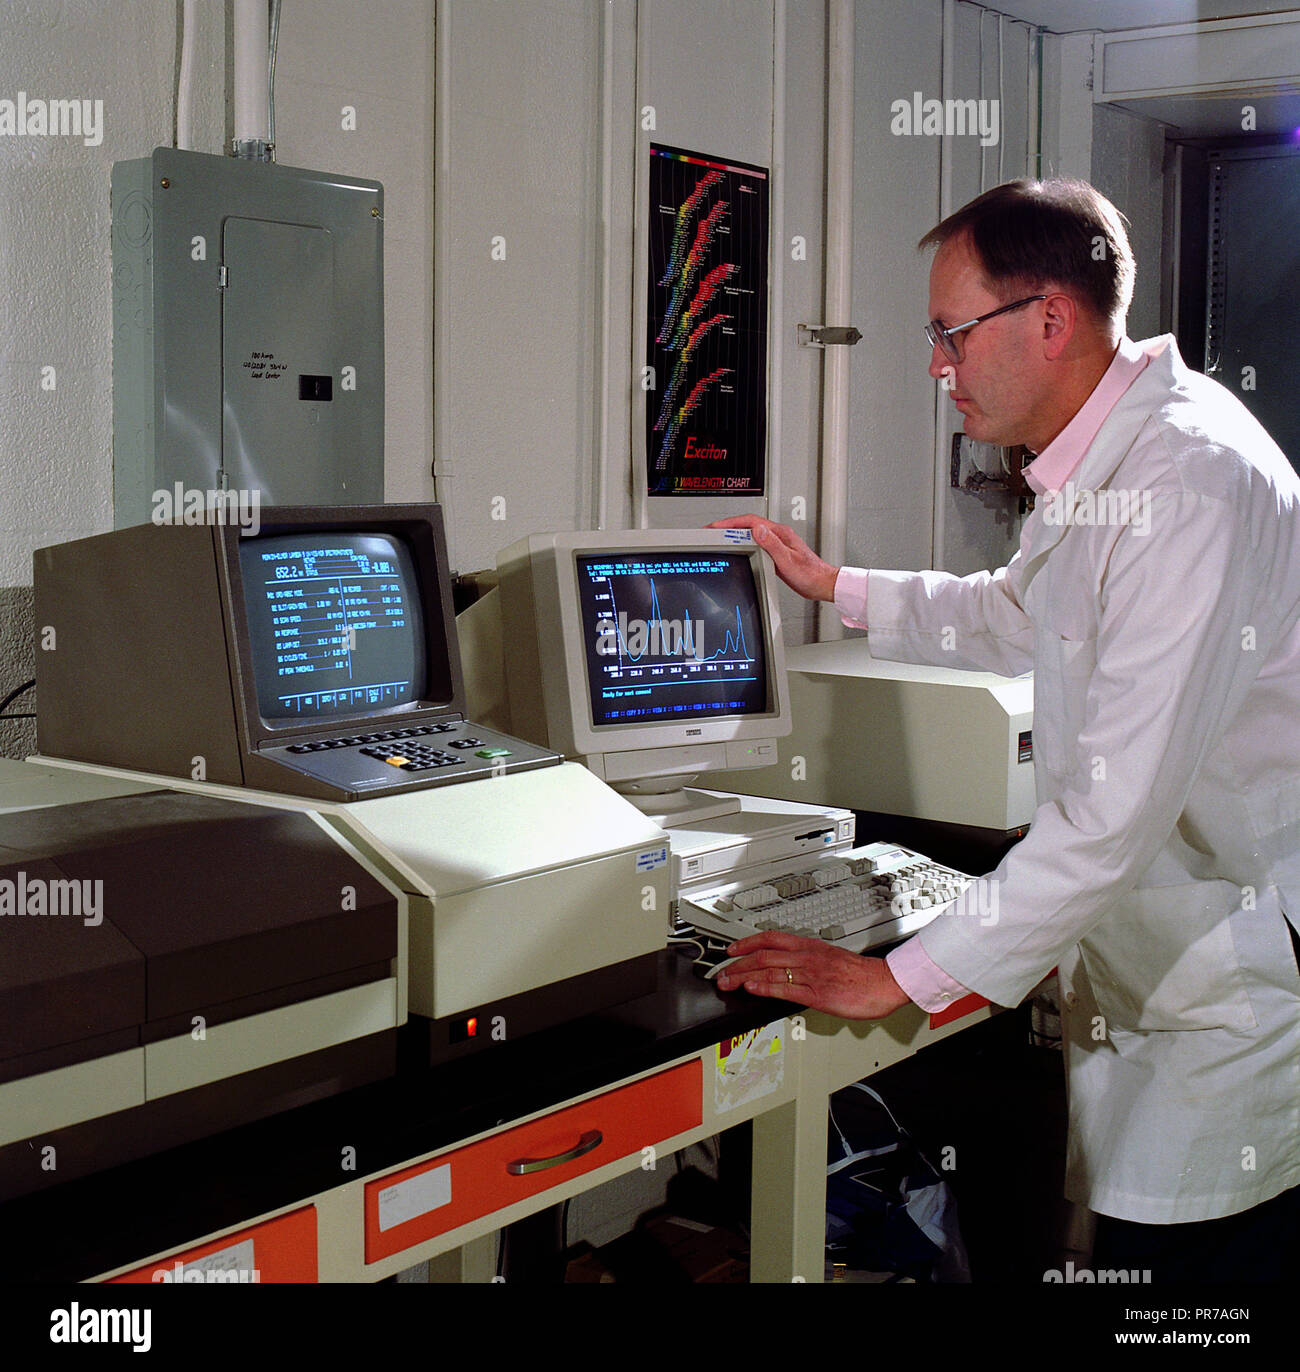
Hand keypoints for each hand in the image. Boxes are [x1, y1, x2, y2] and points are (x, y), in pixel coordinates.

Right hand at [706, 516, 839, 603]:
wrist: (822, 584)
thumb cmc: (810, 574)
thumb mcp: (788, 560)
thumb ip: (772, 544)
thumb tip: (757, 529)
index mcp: (780, 534)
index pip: (751, 522)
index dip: (731, 523)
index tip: (716, 526)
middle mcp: (778, 536)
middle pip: (748, 525)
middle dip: (728, 526)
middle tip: (712, 531)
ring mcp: (777, 544)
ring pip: (751, 534)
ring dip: (734, 534)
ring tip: (719, 538)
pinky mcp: (776, 553)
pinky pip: (755, 544)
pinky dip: (743, 545)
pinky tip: (738, 549)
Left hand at [714, 931, 912, 1019]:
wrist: (883, 983)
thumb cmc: (860, 974)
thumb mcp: (829, 958)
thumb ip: (807, 960)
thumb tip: (788, 967)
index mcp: (809, 946)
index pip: (770, 938)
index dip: (746, 943)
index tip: (730, 949)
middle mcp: (806, 957)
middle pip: (763, 955)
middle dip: (737, 964)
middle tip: (721, 973)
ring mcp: (810, 974)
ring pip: (769, 971)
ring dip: (744, 977)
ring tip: (728, 983)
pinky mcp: (817, 994)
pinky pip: (785, 989)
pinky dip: (765, 988)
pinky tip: (752, 990)